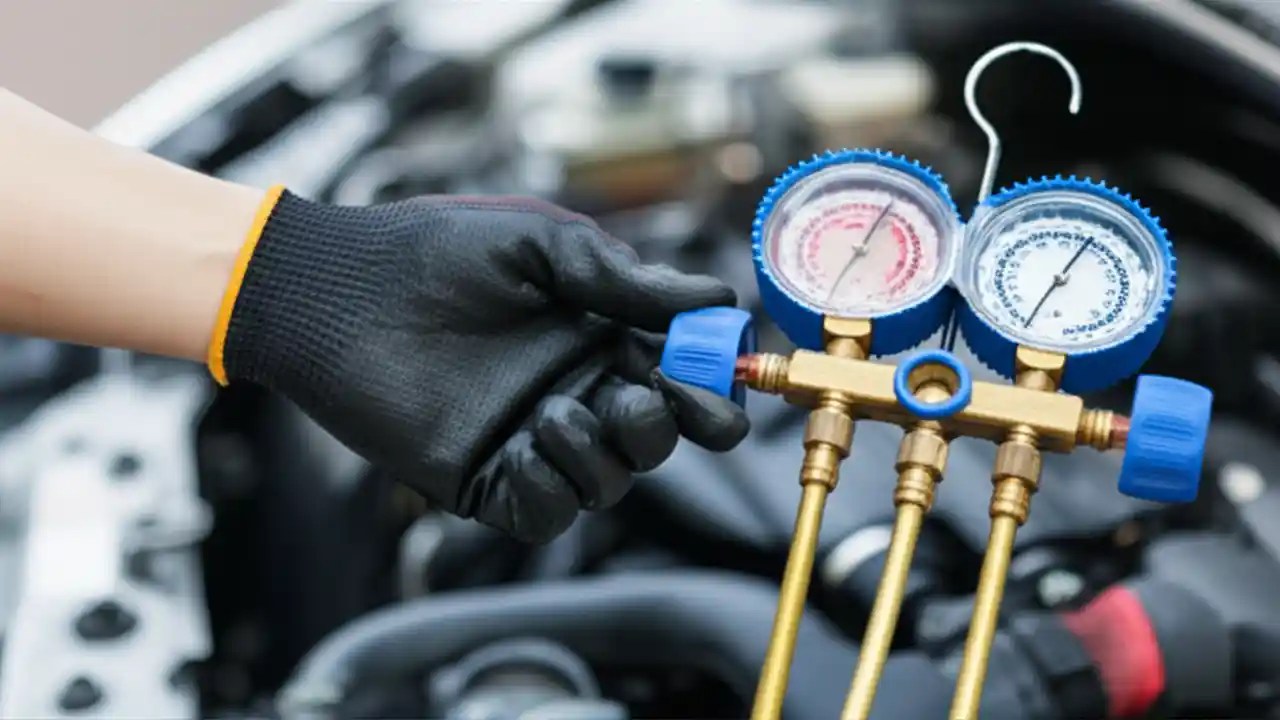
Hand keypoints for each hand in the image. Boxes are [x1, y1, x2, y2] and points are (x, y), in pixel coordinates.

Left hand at [211, 190, 748, 541]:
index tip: (723, 372)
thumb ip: (625, 279)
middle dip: (669, 425)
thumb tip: (718, 299)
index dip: (711, 382)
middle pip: (657, 437)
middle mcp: (572, 390)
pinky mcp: (482, 476)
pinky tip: (531, 441)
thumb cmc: (434, 251)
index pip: (678, 374)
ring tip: (555, 411)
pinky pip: (546, 511)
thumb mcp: (542, 245)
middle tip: (643, 395)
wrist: (335, 289)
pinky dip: (556, 487)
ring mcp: (528, 438)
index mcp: (595, 335)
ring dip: (606, 453)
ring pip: (610, 481)